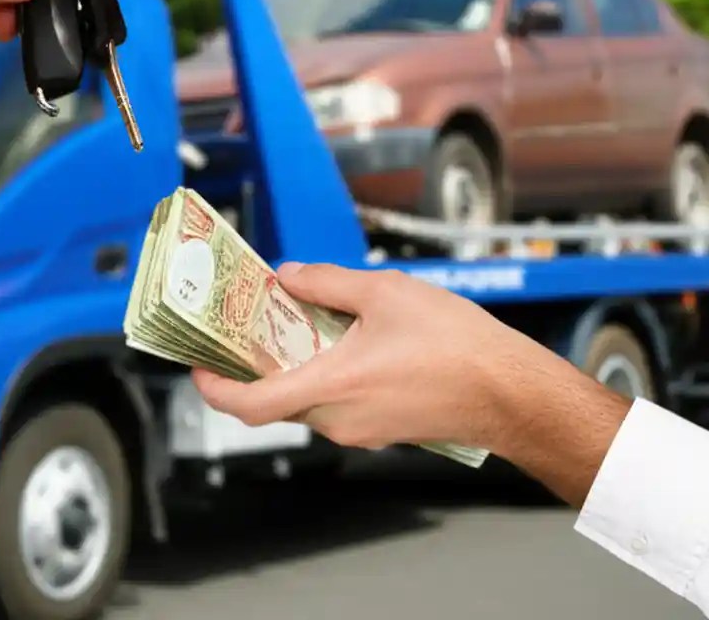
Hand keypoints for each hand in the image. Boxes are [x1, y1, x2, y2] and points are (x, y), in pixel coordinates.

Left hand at [192, 262, 613, 455]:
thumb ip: (328, 283)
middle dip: (256, 366)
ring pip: (306, 401)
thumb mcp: (386, 293)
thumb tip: (289, 277)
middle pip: (274, 400)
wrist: (511, 392)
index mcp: (329, 388)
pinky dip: (324, 376)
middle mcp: (337, 419)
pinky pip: (336, 405)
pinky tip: (342, 342)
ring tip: (301, 323)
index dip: (214, 388)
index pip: (248, 405)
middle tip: (247, 329)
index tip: (197, 368)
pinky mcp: (380, 430)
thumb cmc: (456, 344)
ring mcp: (359, 431)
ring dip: (295, 367)